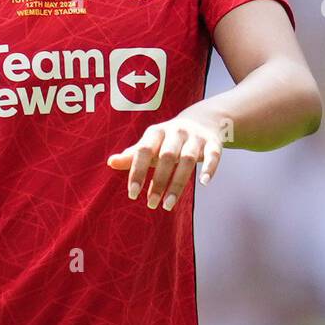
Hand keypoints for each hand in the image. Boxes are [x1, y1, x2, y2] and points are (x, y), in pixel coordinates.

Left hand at [107, 112, 224, 210]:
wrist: (202, 119)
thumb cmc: (168, 139)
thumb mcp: (150, 144)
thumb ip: (132, 155)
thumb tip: (110, 162)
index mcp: (156, 132)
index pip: (144, 151)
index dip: (137, 172)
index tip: (133, 194)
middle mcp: (176, 132)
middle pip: (166, 157)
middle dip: (158, 182)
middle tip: (151, 204)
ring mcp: (195, 137)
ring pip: (188, 159)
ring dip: (178, 183)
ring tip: (168, 205)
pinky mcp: (214, 142)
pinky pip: (213, 155)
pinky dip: (209, 167)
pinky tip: (204, 183)